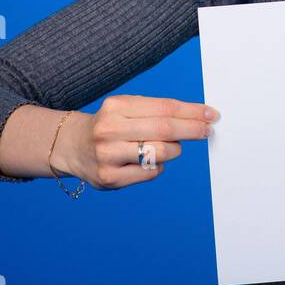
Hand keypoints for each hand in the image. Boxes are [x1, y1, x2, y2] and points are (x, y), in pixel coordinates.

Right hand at [53, 95, 219, 189]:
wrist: (72, 147)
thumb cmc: (111, 125)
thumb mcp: (126, 108)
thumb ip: (157, 111)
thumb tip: (198, 117)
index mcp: (116, 107)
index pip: (164, 108)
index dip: (192, 112)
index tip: (212, 115)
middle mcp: (109, 130)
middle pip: (164, 129)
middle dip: (193, 129)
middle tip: (208, 130)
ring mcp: (108, 155)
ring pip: (160, 153)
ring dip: (174, 150)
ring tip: (170, 147)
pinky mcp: (109, 178)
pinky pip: (151, 172)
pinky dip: (158, 166)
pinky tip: (149, 161)